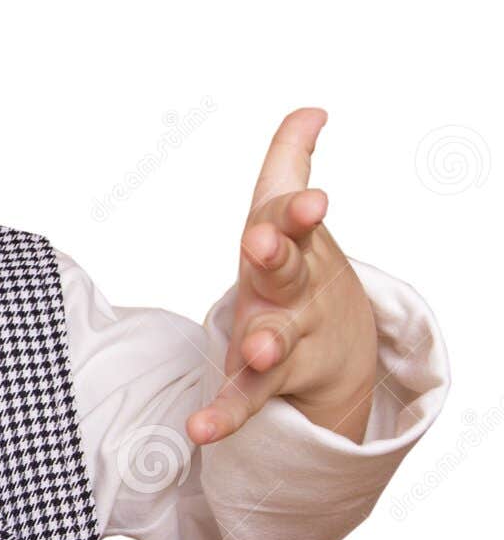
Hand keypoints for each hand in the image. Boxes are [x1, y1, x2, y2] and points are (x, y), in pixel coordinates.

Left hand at [186, 108, 378, 446]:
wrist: (341, 347)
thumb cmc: (299, 266)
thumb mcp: (290, 214)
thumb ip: (290, 160)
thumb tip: (311, 109)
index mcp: (294, 247)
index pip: (292, 222)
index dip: (298, 211)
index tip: (311, 201)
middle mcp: (294, 292)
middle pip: (285, 273)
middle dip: (276, 256)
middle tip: (262, 244)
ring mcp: (284, 339)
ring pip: (274, 341)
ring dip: (264, 342)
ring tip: (255, 347)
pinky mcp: (265, 381)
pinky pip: (243, 398)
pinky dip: (224, 415)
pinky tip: (198, 430)